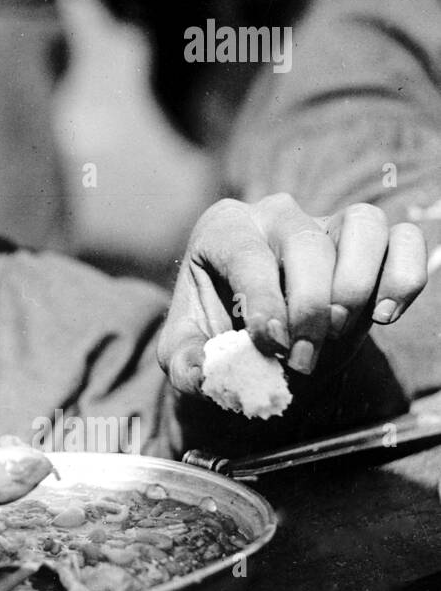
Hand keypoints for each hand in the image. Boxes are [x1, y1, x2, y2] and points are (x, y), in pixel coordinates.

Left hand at [158, 195, 427, 392]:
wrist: (258, 344)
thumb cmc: (216, 335)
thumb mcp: (186, 353)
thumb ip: (186, 364)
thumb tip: (204, 375)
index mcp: (223, 230)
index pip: (246, 254)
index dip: (262, 299)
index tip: (272, 343)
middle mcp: (275, 215)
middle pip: (305, 241)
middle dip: (309, 306)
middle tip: (302, 358)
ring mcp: (326, 223)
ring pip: (362, 223)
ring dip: (357, 282)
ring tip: (339, 330)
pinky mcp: (370, 244)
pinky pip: (403, 238)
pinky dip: (403, 275)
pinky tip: (384, 316)